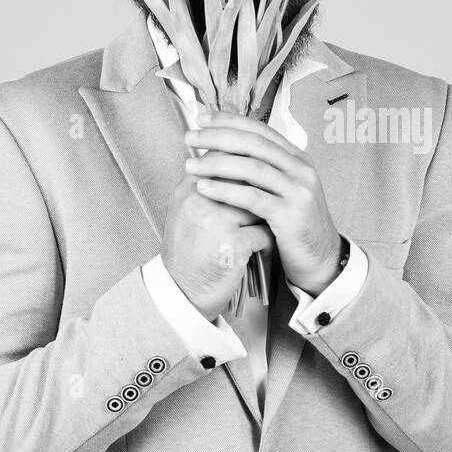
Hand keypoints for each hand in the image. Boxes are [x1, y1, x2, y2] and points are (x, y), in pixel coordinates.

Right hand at [157, 164, 274, 321]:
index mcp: (188, 189)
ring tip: (264, 227)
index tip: (258, 179)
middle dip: (259, 191)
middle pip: (245, 178)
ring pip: (259, 204)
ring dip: (266, 216)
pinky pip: (264, 232)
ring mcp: (216, 221)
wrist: (182, 292)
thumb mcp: (187, 211)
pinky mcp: (233, 244)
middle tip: (269, 202)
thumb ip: (206, 185)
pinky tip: (260, 249)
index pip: (224, 159)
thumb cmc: (188, 252)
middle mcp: (199, 200)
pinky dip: (266, 242)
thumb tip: (233, 159)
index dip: (246, 166)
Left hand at [184, 111, 343, 295]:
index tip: (201, 118)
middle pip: (254, 143)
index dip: (228, 121)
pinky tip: (204, 188)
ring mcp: (298, 190)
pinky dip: (225, 191)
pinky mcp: (291, 214)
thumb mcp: (282, 189)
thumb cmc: (293, 224)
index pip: (260, 129)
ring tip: (191, 165)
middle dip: (217, 137)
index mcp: (297, 158)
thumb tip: (224, 148)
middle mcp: (301, 169)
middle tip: (190, 138)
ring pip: (252, 168)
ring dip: (216, 164)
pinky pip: (253, 198)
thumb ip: (262, 169)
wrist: (320, 258)